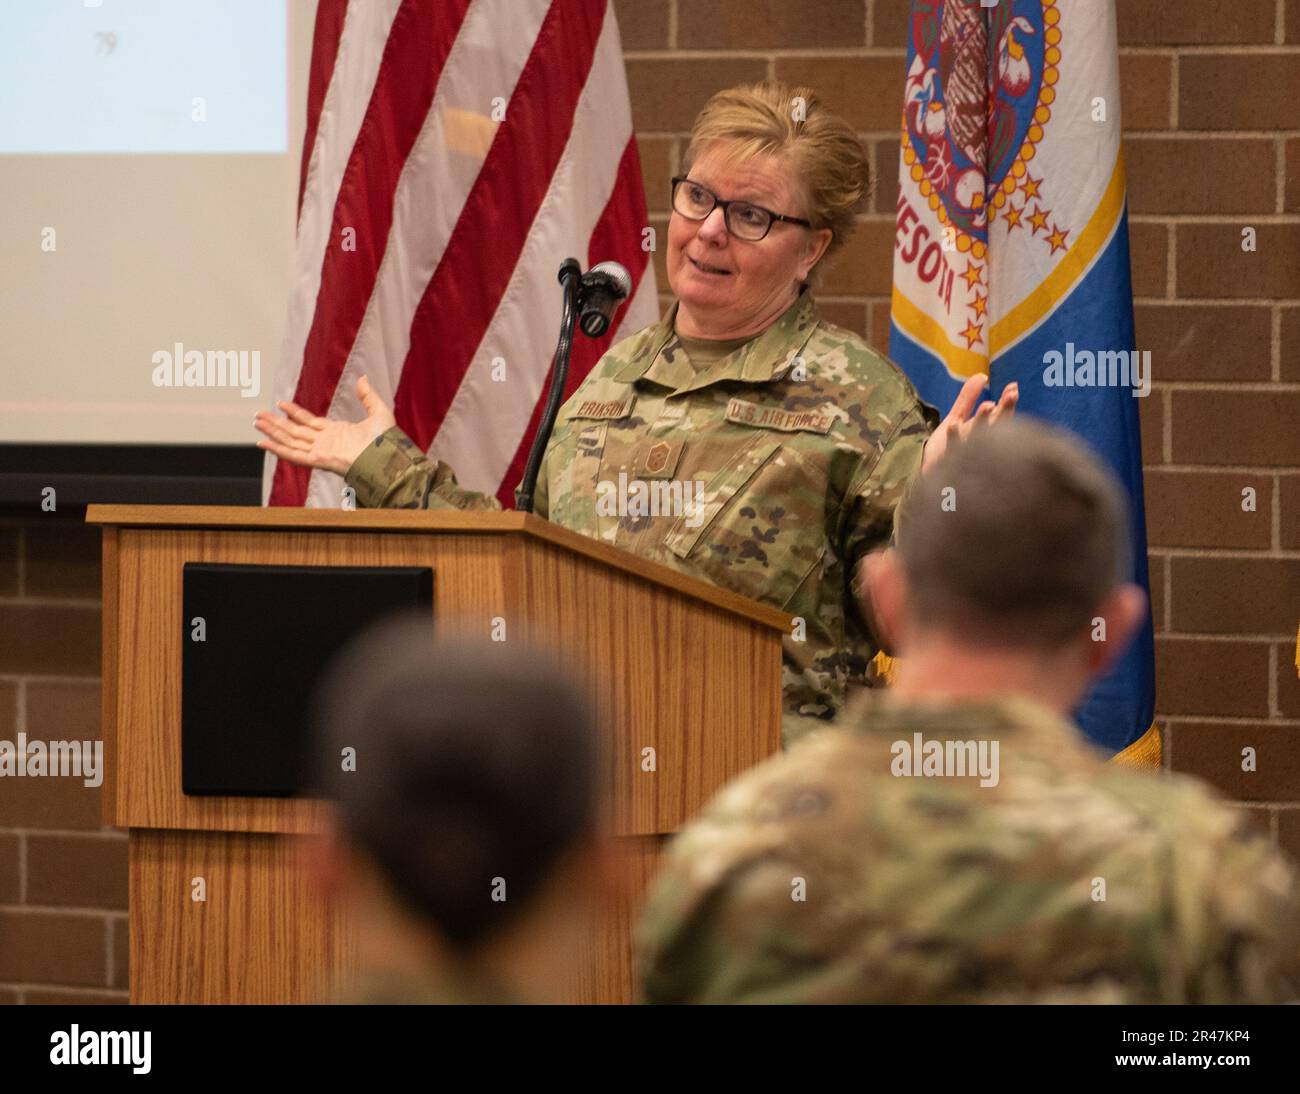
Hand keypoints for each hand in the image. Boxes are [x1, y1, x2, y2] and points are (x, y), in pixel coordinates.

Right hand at [254, 375, 395, 476]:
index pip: (310, 422)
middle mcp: (326, 443)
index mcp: (338, 433)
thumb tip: (362, 377)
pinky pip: (294, 454)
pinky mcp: (319, 459)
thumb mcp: (379, 412)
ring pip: (290, 440)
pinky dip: (278, 449)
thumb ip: (368, 396)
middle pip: (294, 431)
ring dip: (273, 431)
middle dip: (276, 423)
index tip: (281, 404)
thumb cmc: (388, 442)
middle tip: (258, 414)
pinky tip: (264, 442)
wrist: (389, 458)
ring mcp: (321, 451)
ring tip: (256, 422)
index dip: (295, 413)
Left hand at [921, 373, 1017, 472]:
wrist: (927, 475)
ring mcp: (966, 455)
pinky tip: (953, 425)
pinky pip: (952, 450)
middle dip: (1004, 412)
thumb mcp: (957, 418)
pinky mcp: (950, 464)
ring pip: (978, 437)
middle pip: (996, 427)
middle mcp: (980, 446)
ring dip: (982, 421)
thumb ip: (968, 397)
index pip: (1002, 417)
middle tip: (1011, 396)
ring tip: (986, 406)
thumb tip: (981, 375)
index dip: (1008, 403)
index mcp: (984, 434)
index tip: (1012, 388)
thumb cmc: (946, 448)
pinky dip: (954, 437)